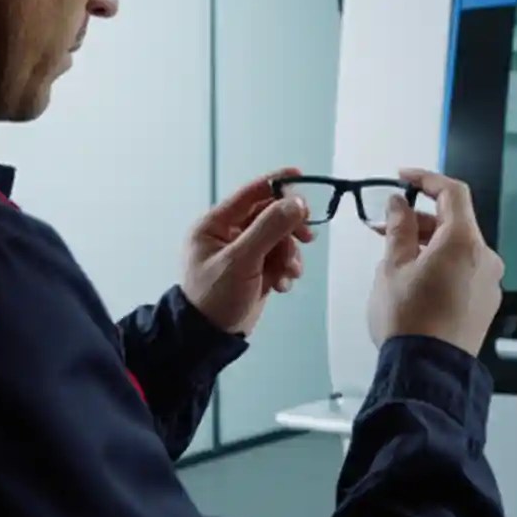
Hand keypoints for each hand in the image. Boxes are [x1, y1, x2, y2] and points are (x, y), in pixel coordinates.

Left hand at [182, 168, 313, 335]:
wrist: (209, 339)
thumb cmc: (216, 297)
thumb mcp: (241, 260)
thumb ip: (269, 228)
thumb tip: (297, 203)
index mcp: (215, 224)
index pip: (250, 194)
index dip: (276, 184)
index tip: (302, 176)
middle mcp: (228, 234)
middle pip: (270, 216)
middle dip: (289, 229)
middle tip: (307, 237)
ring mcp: (243, 253)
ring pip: (279, 239)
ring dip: (290, 254)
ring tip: (288, 273)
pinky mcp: (255, 270)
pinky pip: (279, 258)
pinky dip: (286, 269)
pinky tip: (282, 285)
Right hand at [367, 168, 504, 356]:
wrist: (427, 372)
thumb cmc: (409, 322)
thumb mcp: (392, 267)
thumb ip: (398, 227)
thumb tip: (399, 205)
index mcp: (464, 242)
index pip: (452, 192)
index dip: (426, 179)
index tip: (403, 179)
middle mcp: (485, 258)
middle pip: (455, 222)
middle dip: (420, 219)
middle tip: (386, 224)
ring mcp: (489, 283)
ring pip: (458, 248)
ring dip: (428, 244)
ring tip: (393, 256)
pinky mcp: (485, 303)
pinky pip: (464, 272)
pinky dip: (441, 265)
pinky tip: (414, 278)